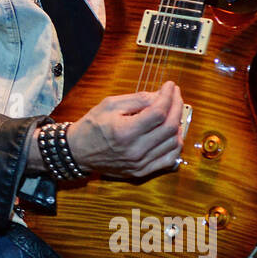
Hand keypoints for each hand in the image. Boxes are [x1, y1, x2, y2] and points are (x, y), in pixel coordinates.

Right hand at [66, 81, 184, 178]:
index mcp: (125, 131)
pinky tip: (173, 133)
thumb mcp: (110, 104)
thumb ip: (137, 99)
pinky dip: (175, 145)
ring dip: (179, 125)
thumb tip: (160, 95)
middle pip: (170, 127)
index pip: (158, 112)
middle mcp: (135, 150)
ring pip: (173, 143)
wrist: (78, 151)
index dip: (168, 96)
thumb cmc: (92, 126)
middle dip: (177, 106)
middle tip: (175, 96)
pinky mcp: (142, 171)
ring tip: (173, 112)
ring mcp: (140, 163)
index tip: (170, 86)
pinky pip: (169, 160)